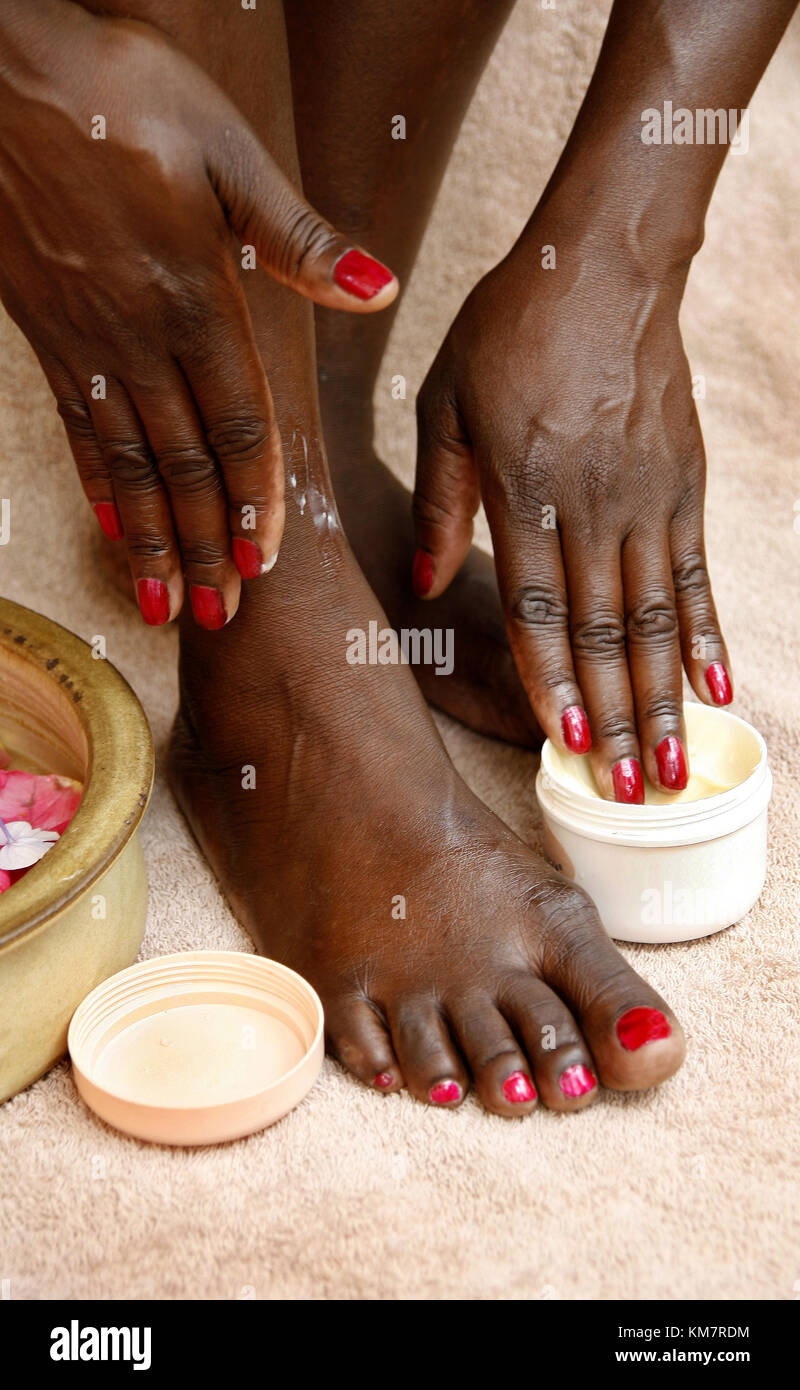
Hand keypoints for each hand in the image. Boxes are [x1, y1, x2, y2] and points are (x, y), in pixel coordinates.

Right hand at [0, 1, 395, 626]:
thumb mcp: (226, 149)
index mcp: (195, 301)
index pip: (237, 428)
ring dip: (154, 540)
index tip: (267, 562)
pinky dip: (99, 489)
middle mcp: (140, 339)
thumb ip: (297, 237)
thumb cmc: (119, 91)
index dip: (255, 500)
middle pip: (182, 467)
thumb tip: (379, 289)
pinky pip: (79, 430)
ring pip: (127, 465)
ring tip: (170, 604)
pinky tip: (113, 532)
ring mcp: (88, 344)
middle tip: (224, 615)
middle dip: (207, 545)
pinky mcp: (48, 336)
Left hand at [412, 235, 731, 799]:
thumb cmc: (508, 329)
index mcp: (521, 488)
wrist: (603, 262)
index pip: (536, 606)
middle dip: (617, 714)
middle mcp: (589, 502)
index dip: (552, 678)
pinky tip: (717, 688)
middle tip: (632, 789)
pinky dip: (707, 633)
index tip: (567, 743)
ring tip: (675, 765)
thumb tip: (420, 580)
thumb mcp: (443, 403)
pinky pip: (695, 572)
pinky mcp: (683, 482)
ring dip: (663, 696)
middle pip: (604, 629)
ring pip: (655, 615)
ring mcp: (645, 495)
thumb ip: (437, 498)